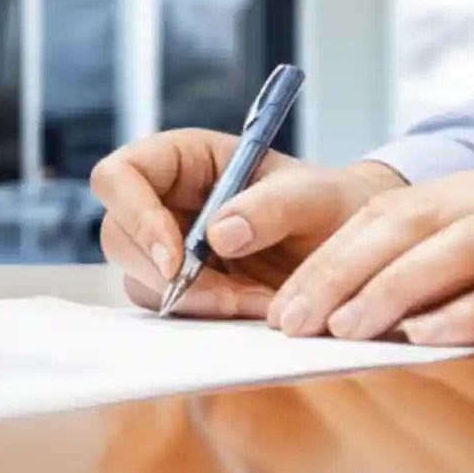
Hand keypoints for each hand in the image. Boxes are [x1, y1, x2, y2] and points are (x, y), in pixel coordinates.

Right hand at [91, 129, 405, 317]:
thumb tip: (217, 235)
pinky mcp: (182, 284)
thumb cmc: (330, 204)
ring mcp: (168, 245)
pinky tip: (249, 308)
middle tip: (220, 296)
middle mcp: (164, 200)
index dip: (133, 213)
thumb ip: (270, 207)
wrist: (355, 248)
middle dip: (162, 271)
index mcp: (182, 158)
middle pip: (118, 234)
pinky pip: (168, 305)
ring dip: (191, 299)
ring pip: (140, 277)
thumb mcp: (312, 195)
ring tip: (254, 301)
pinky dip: (204, 314)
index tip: (175, 257)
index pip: (121, 175)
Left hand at [270, 144, 473, 343]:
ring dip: (395, 285)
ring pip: (472, 241)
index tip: (290, 301)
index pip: (408, 204)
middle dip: (344, 268)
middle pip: (422, 215)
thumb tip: (394, 304)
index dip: (339, 252)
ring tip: (342, 329)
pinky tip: (427, 336)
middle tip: (291, 319)